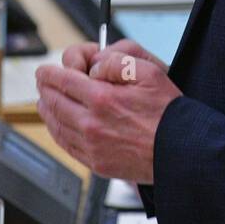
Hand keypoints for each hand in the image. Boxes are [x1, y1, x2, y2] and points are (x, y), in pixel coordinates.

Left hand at [36, 41, 181, 183]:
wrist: (180, 151)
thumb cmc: (168, 113)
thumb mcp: (149, 72)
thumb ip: (116, 61)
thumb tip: (94, 64)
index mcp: (102, 98)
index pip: (62, 80)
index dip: (49, 72)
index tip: (45, 70)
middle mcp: (92, 123)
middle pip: (53, 101)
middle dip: (46, 87)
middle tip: (44, 81)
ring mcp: (92, 146)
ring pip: (55, 124)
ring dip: (47, 108)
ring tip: (46, 99)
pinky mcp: (96, 162)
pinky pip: (65, 144)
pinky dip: (56, 130)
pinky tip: (57, 123)